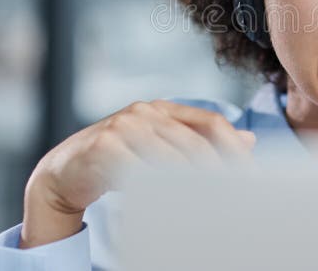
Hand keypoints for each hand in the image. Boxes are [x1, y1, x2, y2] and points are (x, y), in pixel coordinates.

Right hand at [21, 101, 255, 247]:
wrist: (63, 173)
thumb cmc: (116, 161)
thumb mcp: (160, 148)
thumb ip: (199, 142)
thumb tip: (250, 140)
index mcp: (164, 109)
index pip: (212, 123)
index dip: (236, 149)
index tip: (255, 177)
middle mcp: (145, 112)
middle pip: (196, 142)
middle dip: (221, 173)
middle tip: (239, 199)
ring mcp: (123, 126)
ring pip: (171, 158)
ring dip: (194, 186)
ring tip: (214, 208)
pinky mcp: (102, 146)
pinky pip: (139, 172)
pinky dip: (158, 191)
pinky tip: (173, 208)